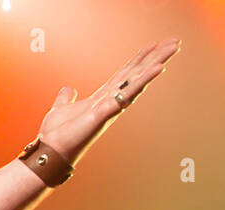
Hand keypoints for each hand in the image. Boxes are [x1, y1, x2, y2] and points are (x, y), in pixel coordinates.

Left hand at [37, 37, 179, 164]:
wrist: (50, 152)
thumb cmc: (56, 135)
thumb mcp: (61, 109)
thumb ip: (66, 98)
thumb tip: (68, 89)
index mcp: (101, 99)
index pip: (124, 75)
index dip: (138, 60)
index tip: (153, 45)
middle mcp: (110, 101)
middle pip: (136, 75)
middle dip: (155, 58)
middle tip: (174, 42)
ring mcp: (110, 107)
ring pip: (137, 81)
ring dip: (155, 64)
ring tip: (171, 49)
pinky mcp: (106, 113)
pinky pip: (127, 94)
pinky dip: (142, 80)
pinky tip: (157, 68)